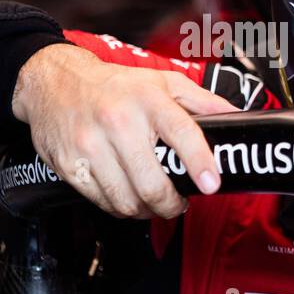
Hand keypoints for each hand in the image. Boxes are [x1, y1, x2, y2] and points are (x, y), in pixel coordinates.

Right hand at [11, 43, 237, 218]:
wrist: (54, 82)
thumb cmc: (114, 86)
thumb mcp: (161, 82)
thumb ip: (202, 101)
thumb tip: (239, 117)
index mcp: (147, 99)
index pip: (180, 132)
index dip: (199, 161)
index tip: (211, 183)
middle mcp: (117, 121)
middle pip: (151, 183)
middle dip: (171, 203)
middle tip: (177, 202)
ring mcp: (90, 145)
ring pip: (126, 200)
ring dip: (145, 211)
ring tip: (151, 201)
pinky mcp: (70, 164)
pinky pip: (102, 202)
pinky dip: (119, 207)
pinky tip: (125, 194)